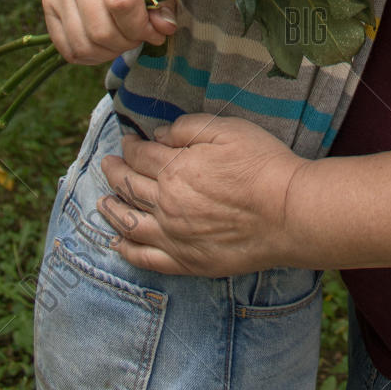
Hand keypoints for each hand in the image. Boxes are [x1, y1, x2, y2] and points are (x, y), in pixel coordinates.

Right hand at [42, 0, 175, 63]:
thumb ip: (164, 1)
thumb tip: (164, 29)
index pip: (121, 2)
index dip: (141, 26)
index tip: (156, 31)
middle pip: (101, 29)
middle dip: (128, 42)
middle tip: (140, 36)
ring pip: (83, 43)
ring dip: (110, 51)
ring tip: (124, 39)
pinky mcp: (48, 2)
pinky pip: (68, 48)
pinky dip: (91, 55)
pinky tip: (106, 44)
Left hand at [98, 114, 304, 275]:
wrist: (288, 212)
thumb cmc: (262, 165)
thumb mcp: (227, 129)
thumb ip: (188, 128)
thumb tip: (158, 134)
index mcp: (174, 170)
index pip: (141, 156)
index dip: (131, 146)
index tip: (127, 141)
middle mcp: (166, 205)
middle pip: (129, 187)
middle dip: (115, 172)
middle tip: (107, 164)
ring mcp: (174, 237)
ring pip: (129, 223)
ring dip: (112, 210)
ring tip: (102, 203)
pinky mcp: (187, 262)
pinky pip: (146, 259)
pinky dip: (126, 250)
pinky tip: (117, 244)